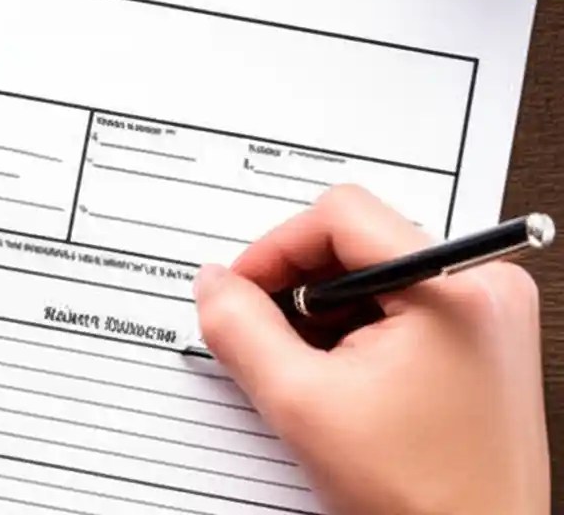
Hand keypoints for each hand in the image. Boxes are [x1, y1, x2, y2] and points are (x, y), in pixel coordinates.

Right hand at [195, 185, 549, 514]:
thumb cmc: (421, 497)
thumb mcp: (302, 404)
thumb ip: (240, 329)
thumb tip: (214, 284)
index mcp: (454, 286)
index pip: (340, 214)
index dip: (275, 248)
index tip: (242, 289)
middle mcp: (484, 285)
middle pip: (357, 239)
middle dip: (298, 287)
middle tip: (270, 339)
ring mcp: (487, 312)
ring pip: (372, 273)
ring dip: (323, 312)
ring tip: (311, 370)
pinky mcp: (479, 338)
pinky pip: (398, 304)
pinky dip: (353, 330)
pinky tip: (340, 378)